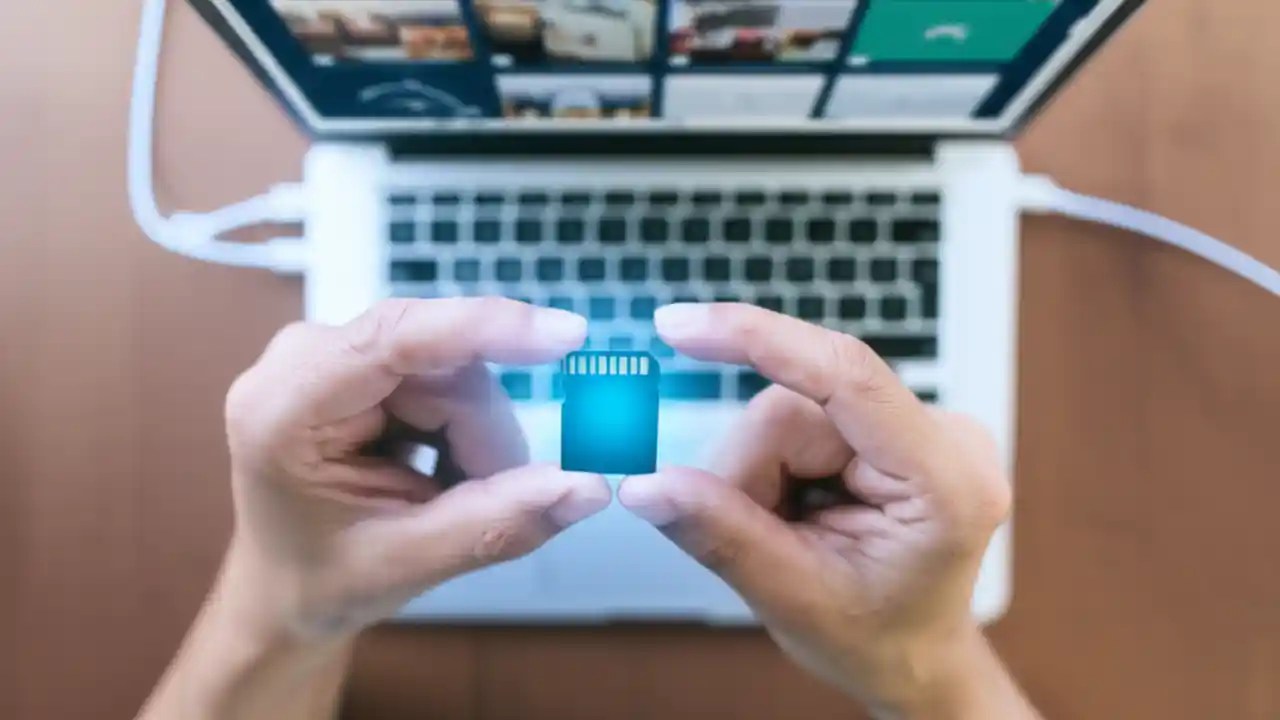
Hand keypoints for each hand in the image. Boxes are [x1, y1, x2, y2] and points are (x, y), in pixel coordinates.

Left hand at [221, 298, 609, 642]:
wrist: (279, 590)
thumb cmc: (321, 581)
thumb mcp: (408, 562)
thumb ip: (496, 522)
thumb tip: (588, 489)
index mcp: (283, 408)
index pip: (394, 338)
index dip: (485, 328)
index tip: (566, 337)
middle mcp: (299, 359)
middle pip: (441, 363)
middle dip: (482, 433)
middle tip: (488, 504)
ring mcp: (329, 353)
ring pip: (454, 370)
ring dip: (475, 437)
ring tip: (449, 499)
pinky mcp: (358, 360)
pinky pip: (443, 374)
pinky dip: (460, 428)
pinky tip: (436, 472)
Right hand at [619, 304, 1017, 718]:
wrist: (915, 656)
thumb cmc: (876, 638)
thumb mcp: (794, 599)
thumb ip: (721, 533)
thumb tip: (646, 486)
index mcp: (945, 482)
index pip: (848, 375)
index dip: (760, 339)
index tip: (681, 327)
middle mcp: (945, 436)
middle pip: (796, 405)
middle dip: (754, 471)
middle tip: (764, 538)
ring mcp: (923, 424)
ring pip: (788, 410)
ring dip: (763, 474)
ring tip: (790, 534)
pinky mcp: (893, 422)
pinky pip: (803, 416)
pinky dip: (779, 467)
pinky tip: (803, 509)